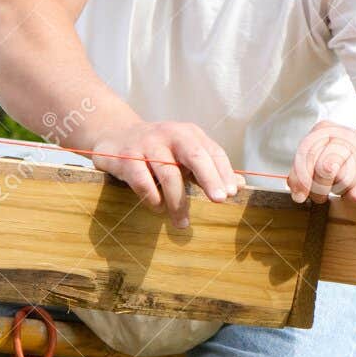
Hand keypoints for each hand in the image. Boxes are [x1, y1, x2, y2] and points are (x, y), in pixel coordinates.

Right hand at [90, 120, 244, 228]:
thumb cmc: (158, 150)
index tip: (231, 193)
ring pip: (168, 173)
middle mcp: (169, 134)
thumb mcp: (184, 154)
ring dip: (178, 202)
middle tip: (219, 200)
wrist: (115, 134)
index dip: (224, 172)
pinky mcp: (126, 157)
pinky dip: (152, 198)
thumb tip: (240, 185)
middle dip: (209, 179)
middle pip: (195, 155)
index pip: (212, 151)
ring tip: (182, 222)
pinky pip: (143, 181)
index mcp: (188, 133)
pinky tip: (158, 208)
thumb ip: (210, 168)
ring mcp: (146, 144)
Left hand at [288, 122, 355, 205]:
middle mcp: (345, 137)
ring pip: (342, 182)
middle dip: (318, 188)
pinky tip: (355, 187)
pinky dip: (351, 197)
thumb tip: (296, 191)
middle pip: (324, 168)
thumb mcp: (317, 155)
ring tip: (342, 183)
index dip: (301, 179)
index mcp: (325, 130)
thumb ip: (302, 169)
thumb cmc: (343, 157)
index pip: (307, 155)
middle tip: (320, 194)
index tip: (299, 195)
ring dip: (337, 190)